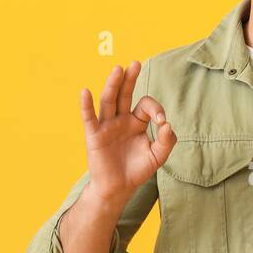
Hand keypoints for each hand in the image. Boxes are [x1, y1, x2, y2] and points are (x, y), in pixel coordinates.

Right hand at [80, 60, 176, 203]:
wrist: (118, 189)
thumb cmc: (138, 169)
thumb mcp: (158, 156)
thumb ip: (167, 140)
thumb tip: (167, 124)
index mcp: (137, 121)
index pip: (146, 105)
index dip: (156, 109)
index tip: (162, 122)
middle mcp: (121, 119)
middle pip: (124, 94)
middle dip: (130, 79)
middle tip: (135, 63)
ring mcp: (106, 126)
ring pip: (109, 101)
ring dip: (113, 85)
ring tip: (118, 69)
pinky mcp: (94, 136)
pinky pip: (89, 118)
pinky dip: (86, 105)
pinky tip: (85, 92)